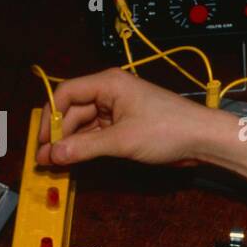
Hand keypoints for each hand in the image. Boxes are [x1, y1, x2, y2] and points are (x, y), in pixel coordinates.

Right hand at [35, 69, 226, 168]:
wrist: (203, 139)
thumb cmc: (171, 129)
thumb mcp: (122, 140)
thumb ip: (85, 147)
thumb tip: (55, 153)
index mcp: (108, 83)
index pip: (66, 93)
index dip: (50, 117)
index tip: (43, 140)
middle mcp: (111, 92)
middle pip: (73, 111)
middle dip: (59, 134)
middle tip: (46, 159)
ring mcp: (119, 110)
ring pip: (85, 125)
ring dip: (71, 143)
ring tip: (57, 163)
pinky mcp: (127, 126)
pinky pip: (99, 134)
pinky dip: (87, 147)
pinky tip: (75, 159)